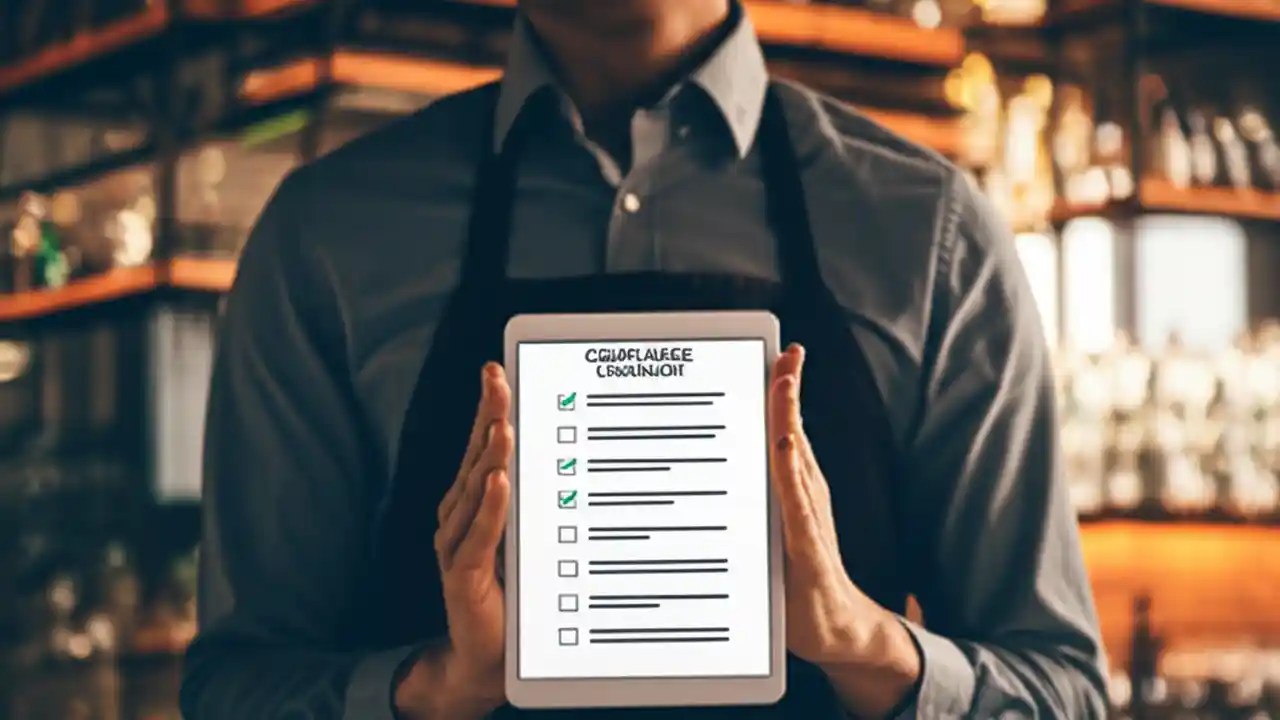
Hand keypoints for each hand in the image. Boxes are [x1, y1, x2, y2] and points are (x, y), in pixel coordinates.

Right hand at [396, 363, 510, 719]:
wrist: (486, 654)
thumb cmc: (512, 591)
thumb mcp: (530, 536)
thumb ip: (536, 500)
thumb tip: (571, 456)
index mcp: (473, 501)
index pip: (482, 446)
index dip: (488, 409)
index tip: (497, 371)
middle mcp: (458, 515)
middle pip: (474, 457)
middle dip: (487, 417)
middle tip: (497, 381)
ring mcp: (455, 544)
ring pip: (473, 491)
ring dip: (490, 457)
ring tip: (503, 425)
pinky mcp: (461, 575)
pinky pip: (476, 536)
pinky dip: (489, 509)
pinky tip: (498, 483)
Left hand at [769, 344, 920, 717]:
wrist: (835, 628)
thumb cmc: (797, 578)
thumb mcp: (770, 532)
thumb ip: (754, 503)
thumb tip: (716, 472)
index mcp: (797, 488)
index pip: (789, 430)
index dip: (786, 391)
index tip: (783, 354)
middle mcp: (807, 495)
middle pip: (794, 434)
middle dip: (789, 391)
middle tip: (788, 353)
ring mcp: (810, 519)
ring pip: (796, 461)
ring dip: (788, 421)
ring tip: (784, 384)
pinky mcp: (808, 548)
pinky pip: (796, 506)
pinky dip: (789, 475)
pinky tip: (785, 450)